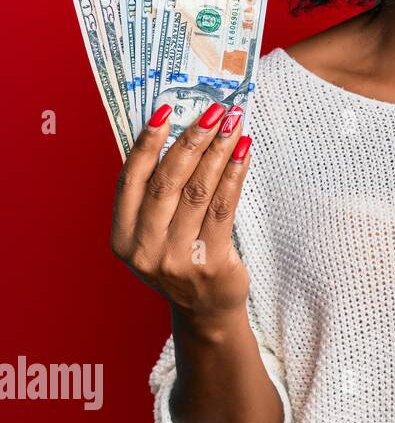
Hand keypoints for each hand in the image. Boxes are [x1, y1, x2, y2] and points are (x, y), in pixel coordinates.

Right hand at [111, 101, 253, 321]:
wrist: (206, 312)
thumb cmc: (182, 260)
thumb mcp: (155, 234)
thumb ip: (158, 195)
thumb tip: (180, 134)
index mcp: (123, 236)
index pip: (131, 180)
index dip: (147, 143)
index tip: (165, 112)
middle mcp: (144, 248)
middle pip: (167, 182)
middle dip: (192, 140)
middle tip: (213, 111)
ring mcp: (176, 258)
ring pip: (198, 191)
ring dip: (218, 152)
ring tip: (233, 125)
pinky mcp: (210, 262)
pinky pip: (223, 208)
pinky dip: (234, 176)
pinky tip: (243, 154)